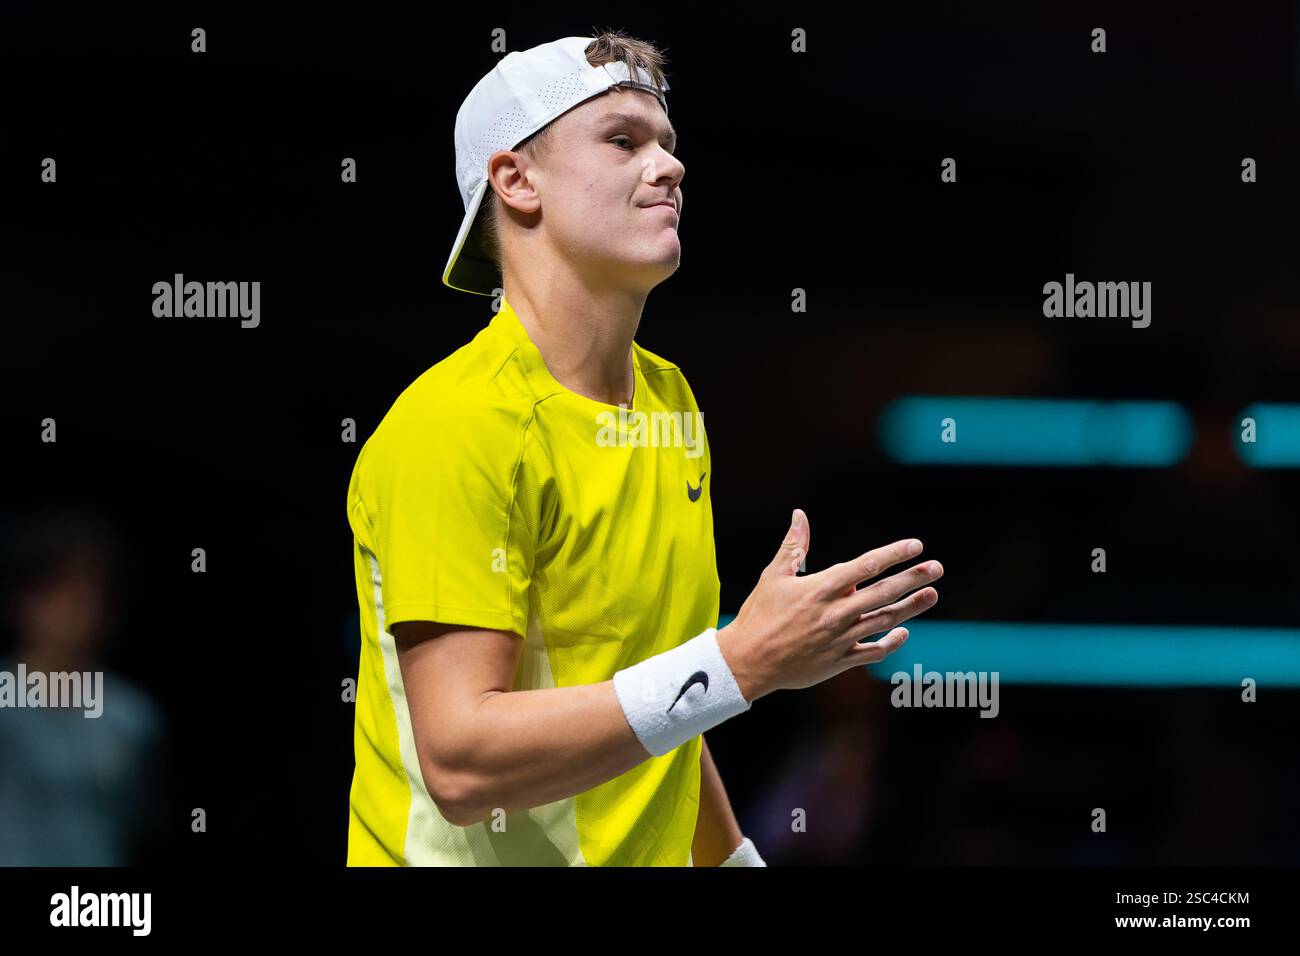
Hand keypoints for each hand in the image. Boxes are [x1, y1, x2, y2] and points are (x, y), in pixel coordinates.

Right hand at [716, 509, 941, 700]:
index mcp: (821, 588)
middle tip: (936, 568)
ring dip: (911, 607)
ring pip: (885, 620)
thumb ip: (794, 546)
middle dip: (913, 578)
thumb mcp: (774, 576)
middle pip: (884, 592)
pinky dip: (891, 642)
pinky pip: (873, 651)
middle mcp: (836, 612)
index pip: (866, 566)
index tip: (915, 545)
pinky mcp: (839, 661)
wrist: (748, 661)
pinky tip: (904, 631)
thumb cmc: (759, 614)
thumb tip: (800, 514)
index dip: (893, 554)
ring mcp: (840, 638)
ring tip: (932, 594)